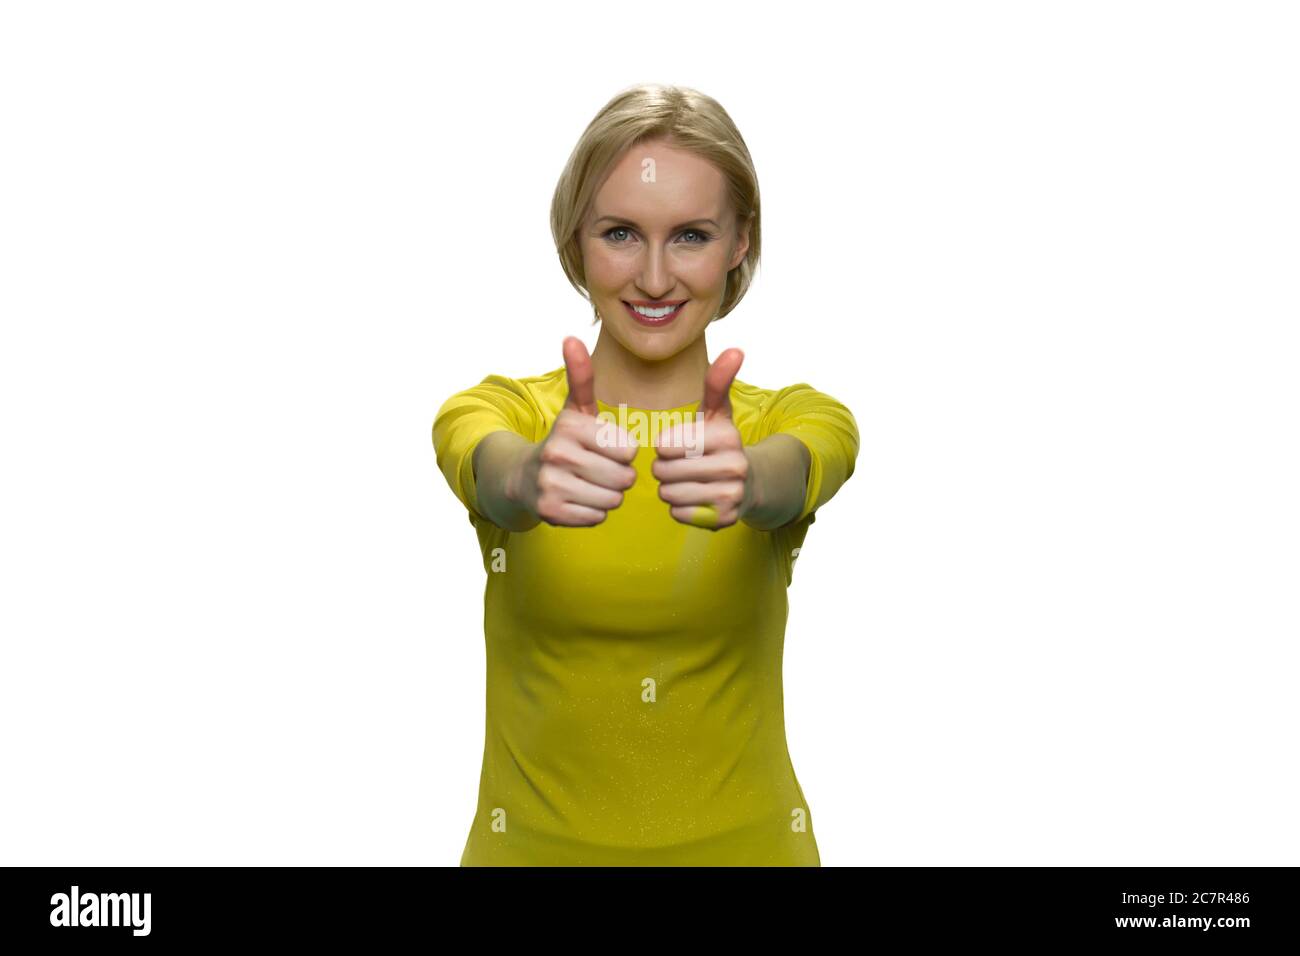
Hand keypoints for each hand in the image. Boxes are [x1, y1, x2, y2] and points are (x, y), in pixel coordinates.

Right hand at [508, 336, 637, 526]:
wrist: (523, 478)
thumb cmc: (564, 441)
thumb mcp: (575, 409)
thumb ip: (581, 376)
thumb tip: (571, 337)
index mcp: (570, 426)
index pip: (629, 449)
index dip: (623, 452)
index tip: (605, 449)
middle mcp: (557, 454)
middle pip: (623, 477)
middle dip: (618, 477)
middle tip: (599, 470)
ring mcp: (551, 485)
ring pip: (612, 500)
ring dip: (608, 495)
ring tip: (590, 484)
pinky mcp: (550, 512)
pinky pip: (597, 517)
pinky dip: (594, 512)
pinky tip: (579, 499)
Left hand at [651, 348, 751, 530]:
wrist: (748, 484)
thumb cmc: (719, 443)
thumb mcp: (717, 411)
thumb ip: (717, 382)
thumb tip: (736, 349)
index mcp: (727, 436)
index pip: (666, 445)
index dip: (664, 446)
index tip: (677, 445)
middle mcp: (734, 466)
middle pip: (665, 471)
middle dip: (664, 469)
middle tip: (679, 466)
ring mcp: (731, 495)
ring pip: (670, 495)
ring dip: (669, 489)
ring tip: (685, 481)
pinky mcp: (724, 520)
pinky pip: (679, 514)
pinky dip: (678, 508)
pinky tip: (692, 498)